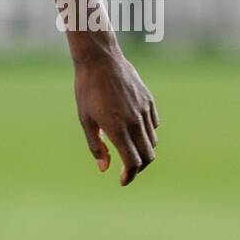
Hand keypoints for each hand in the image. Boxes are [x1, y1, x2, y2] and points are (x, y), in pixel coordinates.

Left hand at [74, 45, 158, 185]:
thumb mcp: (85, 119)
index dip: (130, 175)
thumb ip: (96, 146)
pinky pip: (154, 124)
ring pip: (153, 141)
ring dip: (144, 151)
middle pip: (148, 156)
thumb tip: (105, 169)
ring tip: (130, 151)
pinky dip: (148, 134)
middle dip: (139, 168)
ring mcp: (144, 110)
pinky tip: (136, 131)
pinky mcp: (149, 100)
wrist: (99, 59)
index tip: (123, 180)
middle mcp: (135, 122)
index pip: (133, 162)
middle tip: (128, 170)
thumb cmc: (87, 89)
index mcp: (118, 129)